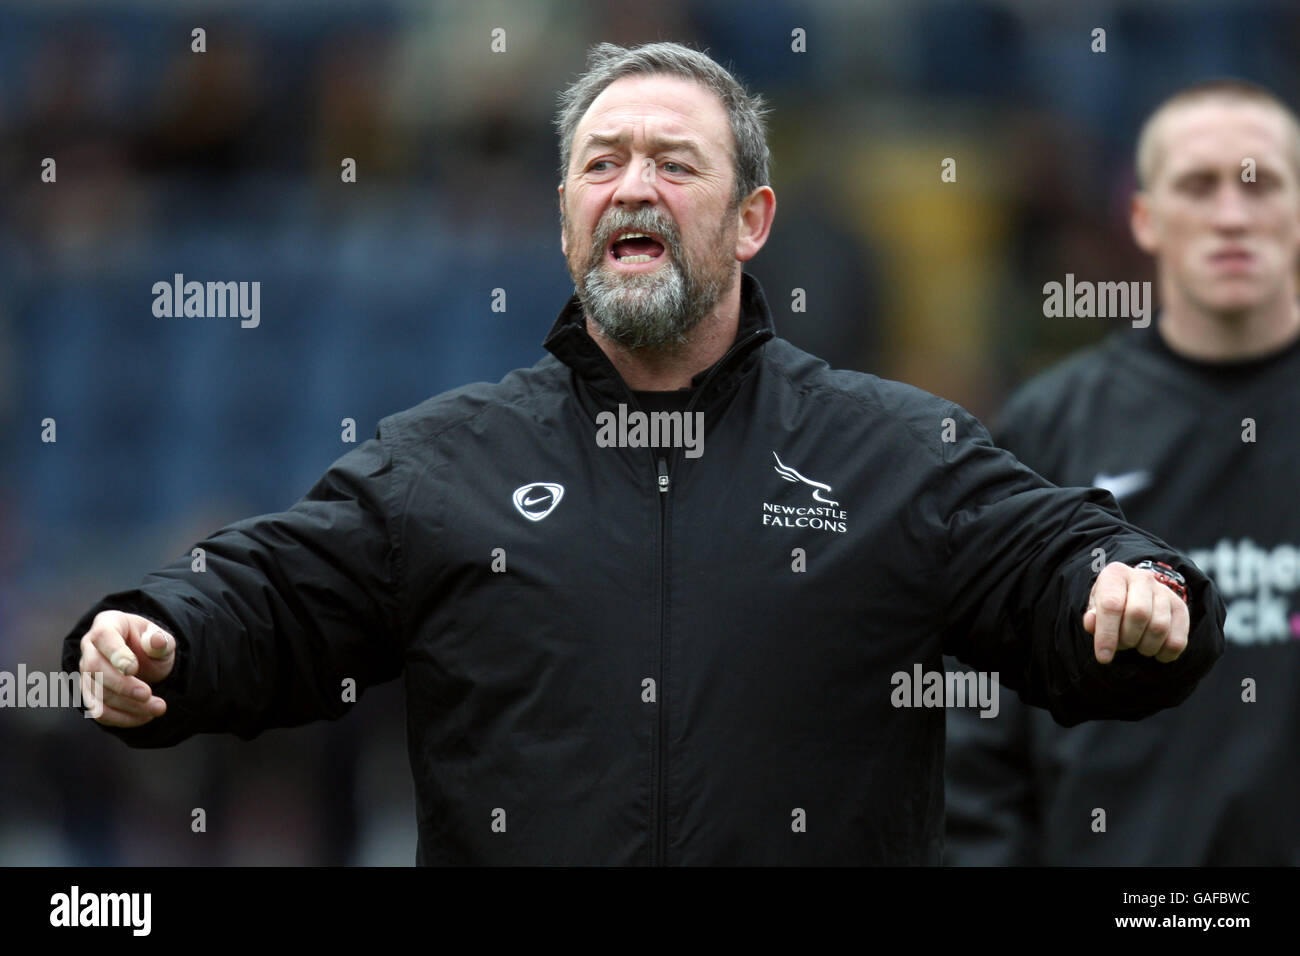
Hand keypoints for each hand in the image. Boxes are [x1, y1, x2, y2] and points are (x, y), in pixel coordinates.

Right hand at [78, 610, 175, 726]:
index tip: (133, 669)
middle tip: (148, 695)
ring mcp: (85, 670)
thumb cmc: (151, 645)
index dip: (116, 654)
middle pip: (95, 668)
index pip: (103, 636)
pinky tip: (144, 717)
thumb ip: (160, 641)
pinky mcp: (89, 692)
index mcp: (108, 624)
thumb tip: (155, 641)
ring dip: (127, 705)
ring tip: (157, 708)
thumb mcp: (161, 639)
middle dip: (122, 686)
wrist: (145, 658)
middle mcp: (90, 646)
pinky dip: (120, 718)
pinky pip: (98, 710)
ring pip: (96, 692)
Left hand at [1082, 561, 1189, 664]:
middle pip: (1139, 614)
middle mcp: (1142, 578)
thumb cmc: (1110, 604)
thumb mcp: (1095, 608)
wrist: (1132, 593)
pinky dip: (1165, 654)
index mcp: (1116, 574)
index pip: (1112, 605)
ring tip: (1136, 645)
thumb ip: (1092, 618)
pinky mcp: (1180, 607)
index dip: (1107, 634)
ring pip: (1159, 628)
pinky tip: (1155, 653)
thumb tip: (1091, 624)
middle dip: (1127, 639)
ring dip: (1145, 647)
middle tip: (1122, 645)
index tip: (1103, 657)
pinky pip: (1178, 640)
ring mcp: (1164, 591)